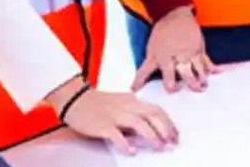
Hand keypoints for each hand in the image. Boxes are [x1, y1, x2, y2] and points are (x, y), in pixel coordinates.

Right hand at [47, 78, 178, 153]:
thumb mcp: (120, 105)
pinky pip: (115, 134)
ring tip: (158, 146)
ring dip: (151, 135)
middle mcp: (126, 106)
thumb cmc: (96, 103)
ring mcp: (114, 115)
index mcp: (132, 101)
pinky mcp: (102, 124)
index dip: (169, 122)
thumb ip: (134, 115)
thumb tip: (148, 130)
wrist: (74, 98)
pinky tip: (131, 151)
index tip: (175, 134)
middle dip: (165, 128)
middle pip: (152, 114)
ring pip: (138, 123)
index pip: (156, 110)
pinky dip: (124, 143)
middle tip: (172, 141)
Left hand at [132, 6, 217, 92]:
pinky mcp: (199, 49)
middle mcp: (179, 56)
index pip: (167, 75)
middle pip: (186, 73)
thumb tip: (134, 88)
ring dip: (202, 79)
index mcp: (164, 57)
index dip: (170, 85)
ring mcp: (190, 53)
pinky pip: (207, 61)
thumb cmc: (161, 34)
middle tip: (193, 90)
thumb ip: (144, 72)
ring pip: (199, 69)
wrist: (175, 14)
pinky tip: (218, 73)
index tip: (172, 91)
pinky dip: (213, 68)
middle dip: (191, 83)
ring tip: (204, 86)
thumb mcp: (150, 52)